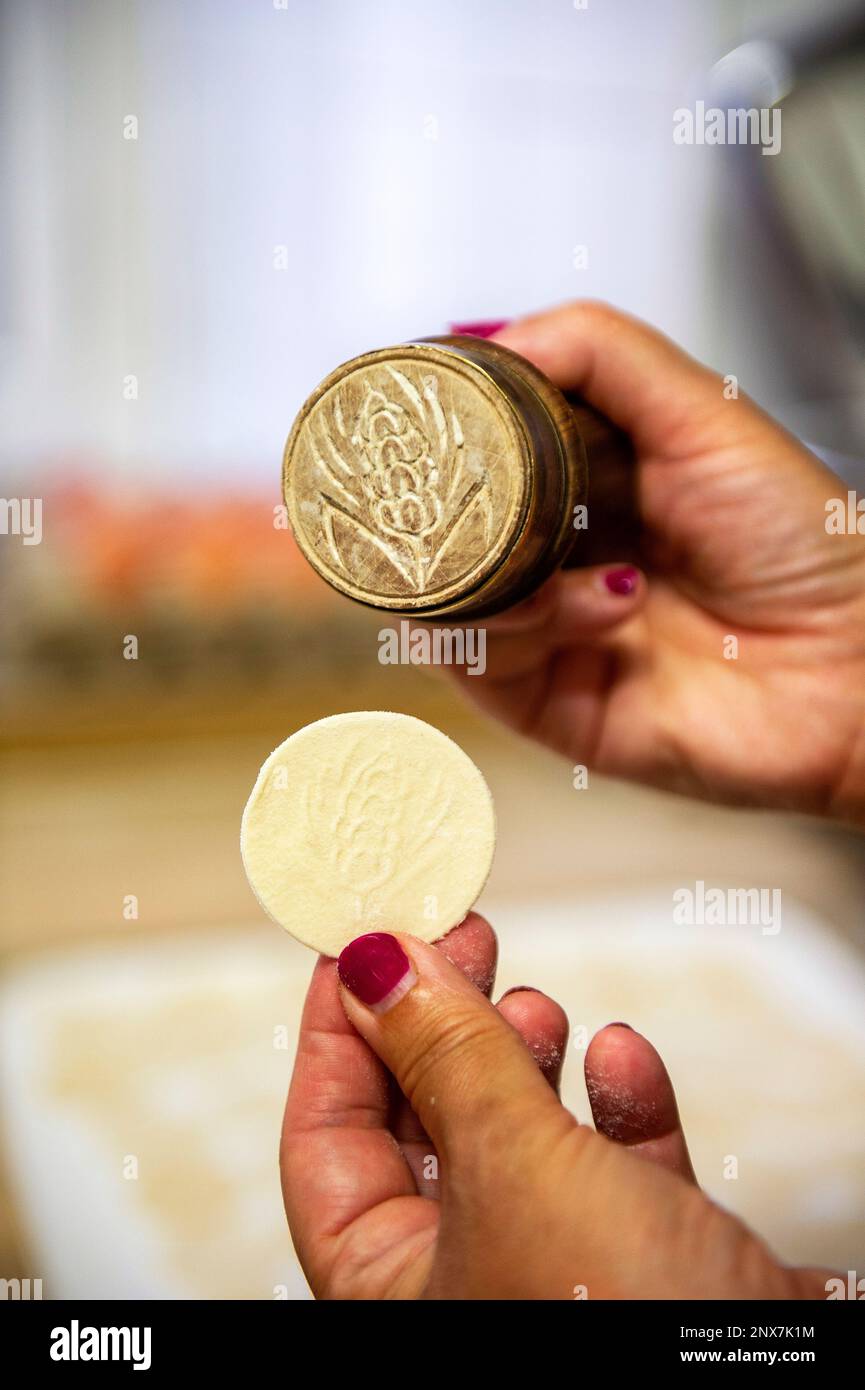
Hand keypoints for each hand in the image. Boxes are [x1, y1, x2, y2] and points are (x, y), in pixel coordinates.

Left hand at [281, 917, 829, 1298]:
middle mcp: (464, 1287)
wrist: (788, 1389)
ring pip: (516, 1138)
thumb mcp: (516, 1169)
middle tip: (457, 937)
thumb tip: (374, 966)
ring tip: (534, 1002)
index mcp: (388, 1292)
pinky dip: (616, 1105)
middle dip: (439, 1025)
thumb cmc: (624, 1323)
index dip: (336, 1034)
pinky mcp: (645, 1267)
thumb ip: (447, 1060)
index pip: (324, 1142)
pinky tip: (624, 1059)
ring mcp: (555, 1275)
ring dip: (525, 1058)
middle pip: (422, 1126)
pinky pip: (611, 1167)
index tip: (358, 944)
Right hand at [450, 303, 864, 820]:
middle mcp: (552, 560)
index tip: (416, 418)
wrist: (852, 664)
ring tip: (570, 565)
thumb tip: (496, 336)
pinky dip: (520, 629)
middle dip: (438, 510)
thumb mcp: (702, 413)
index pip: (469, 460)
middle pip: (437, 533)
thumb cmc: (804, 545)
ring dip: (490, 574)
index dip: (436, 440)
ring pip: (441, 601)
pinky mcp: (545, 704)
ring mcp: (543, 633)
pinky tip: (602, 609)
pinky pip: (477, 666)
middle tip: (462, 489)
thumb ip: (600, 353)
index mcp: (579, 486)